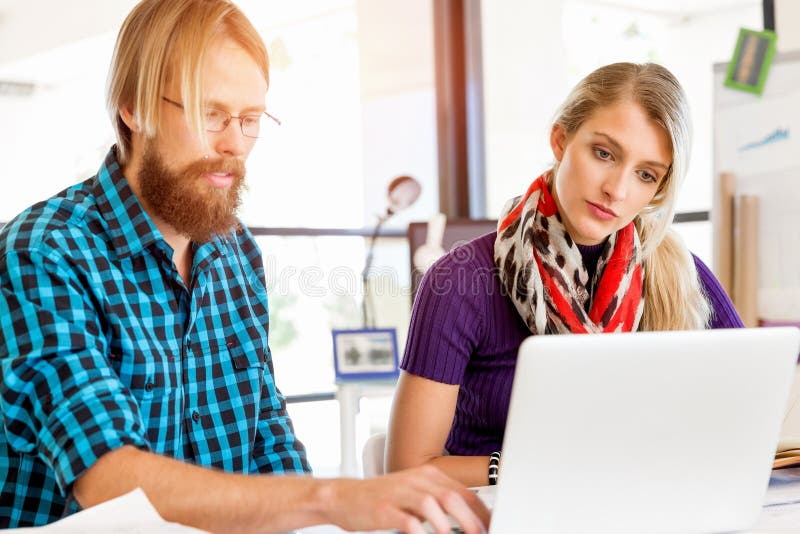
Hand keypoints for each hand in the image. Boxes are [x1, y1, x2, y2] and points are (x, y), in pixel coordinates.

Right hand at [321, 465, 489, 532]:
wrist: (344, 497)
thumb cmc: (383, 499)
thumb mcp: (414, 494)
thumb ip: (439, 502)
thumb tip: (469, 519)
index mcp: (428, 475)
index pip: (464, 493)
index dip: (481, 513)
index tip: (490, 527)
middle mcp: (417, 480)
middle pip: (452, 498)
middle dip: (472, 521)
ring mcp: (400, 492)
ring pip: (433, 506)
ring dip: (449, 528)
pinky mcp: (385, 508)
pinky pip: (409, 522)